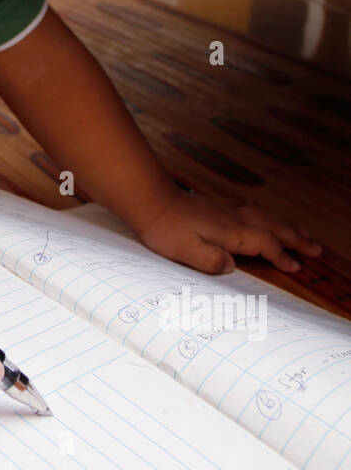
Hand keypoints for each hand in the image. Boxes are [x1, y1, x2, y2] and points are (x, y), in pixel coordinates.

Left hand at [135, 190, 321, 275]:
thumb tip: (231, 266)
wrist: (152, 201)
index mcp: (231, 232)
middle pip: (274, 228)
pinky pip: (252, 208)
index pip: (265, 244)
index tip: (297, 267)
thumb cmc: (166, 230)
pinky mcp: (218, 205)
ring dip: (287, 226)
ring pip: (266, 216)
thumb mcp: (184, 251)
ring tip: (303, 234)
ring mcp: (228, 209)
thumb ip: (209, 260)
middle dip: (297, 239)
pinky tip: (267, 215)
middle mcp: (234, 218)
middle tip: (317, 250)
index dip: (282, 256)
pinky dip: (266, 214)